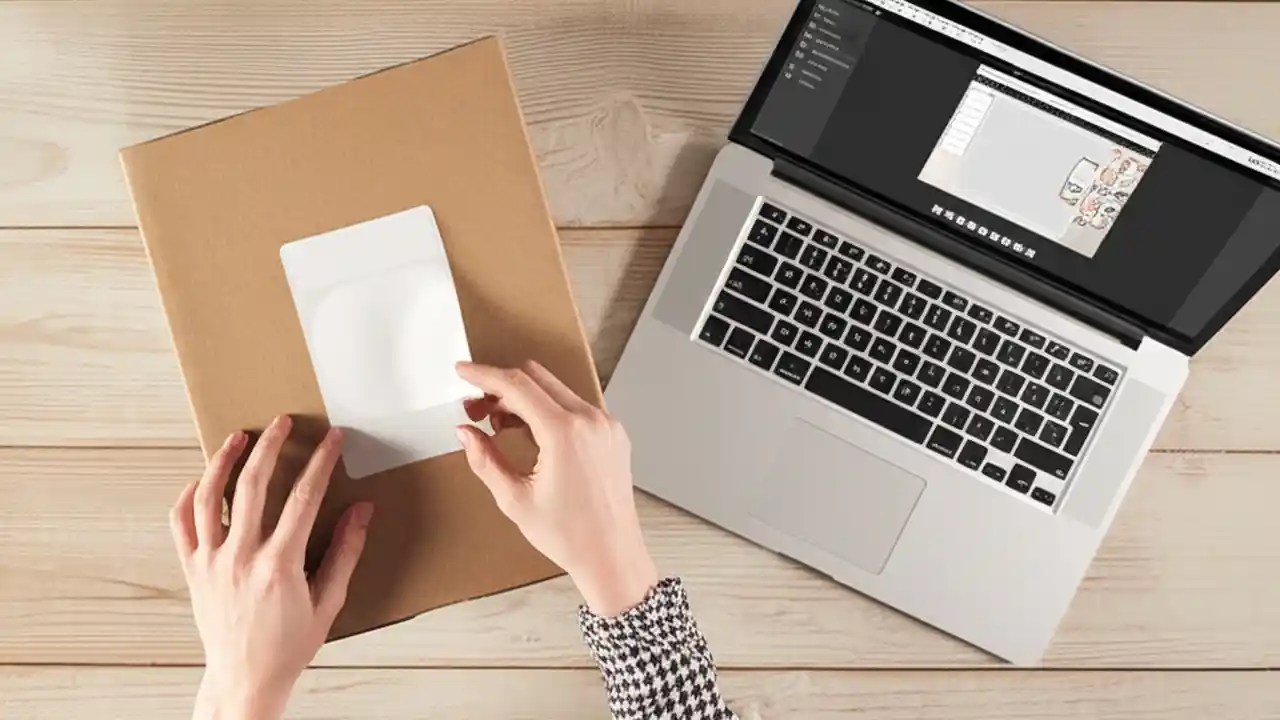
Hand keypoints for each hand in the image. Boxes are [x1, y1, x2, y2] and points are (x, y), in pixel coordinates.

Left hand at [169, 416, 373, 719]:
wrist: (245, 679)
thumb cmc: (289, 645)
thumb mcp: (329, 601)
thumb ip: (345, 552)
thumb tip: (362, 510)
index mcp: (280, 565)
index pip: (304, 498)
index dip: (321, 462)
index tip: (332, 439)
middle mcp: (241, 558)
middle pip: (254, 485)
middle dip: (271, 446)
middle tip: (283, 422)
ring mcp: (212, 562)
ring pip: (210, 497)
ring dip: (224, 460)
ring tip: (238, 437)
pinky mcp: (193, 569)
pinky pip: (181, 524)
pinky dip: (188, 496)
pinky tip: (202, 479)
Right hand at [455, 361, 657, 616]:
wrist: (612, 555)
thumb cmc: (568, 535)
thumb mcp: (514, 499)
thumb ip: (485, 459)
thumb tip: (465, 432)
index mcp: (565, 432)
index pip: (516, 385)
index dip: (484, 375)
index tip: (462, 371)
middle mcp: (590, 420)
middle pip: (536, 378)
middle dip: (501, 387)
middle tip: (475, 408)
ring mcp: (606, 425)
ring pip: (556, 390)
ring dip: (525, 398)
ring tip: (499, 424)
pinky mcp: (613, 434)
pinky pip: (576, 406)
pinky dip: (549, 409)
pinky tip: (531, 433)